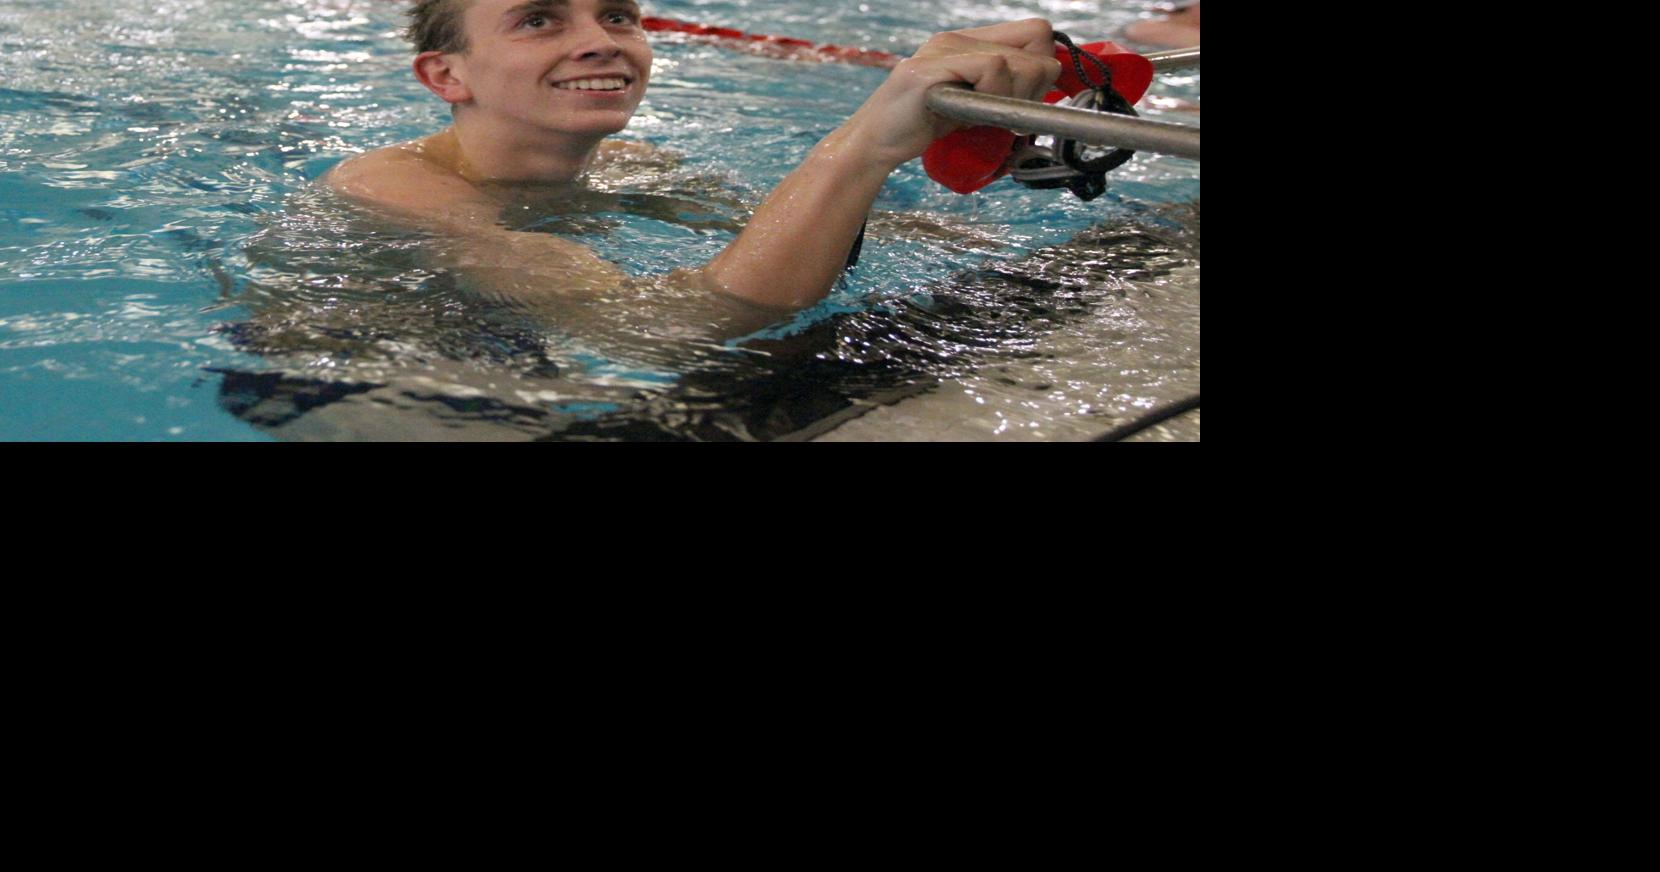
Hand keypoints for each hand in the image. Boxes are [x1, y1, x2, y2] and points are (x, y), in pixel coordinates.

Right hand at [831, 19, 1062, 169]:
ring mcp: (942, 50)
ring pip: (1015, 61)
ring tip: (979, 116)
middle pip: (1038, 42)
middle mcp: (958, 38)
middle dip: (1032, 87)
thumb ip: (1001, 87)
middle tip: (1003, 113)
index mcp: (970, 42)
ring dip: (1008, 98)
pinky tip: (968, 115)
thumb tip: (1046, 80)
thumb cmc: (923, 125)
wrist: (877, 143)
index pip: (1037, 32)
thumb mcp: (972, 103)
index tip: (1025, 100)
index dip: (1043, 68)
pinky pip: (990, 69)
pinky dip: (990, 96)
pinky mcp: (929, 70)